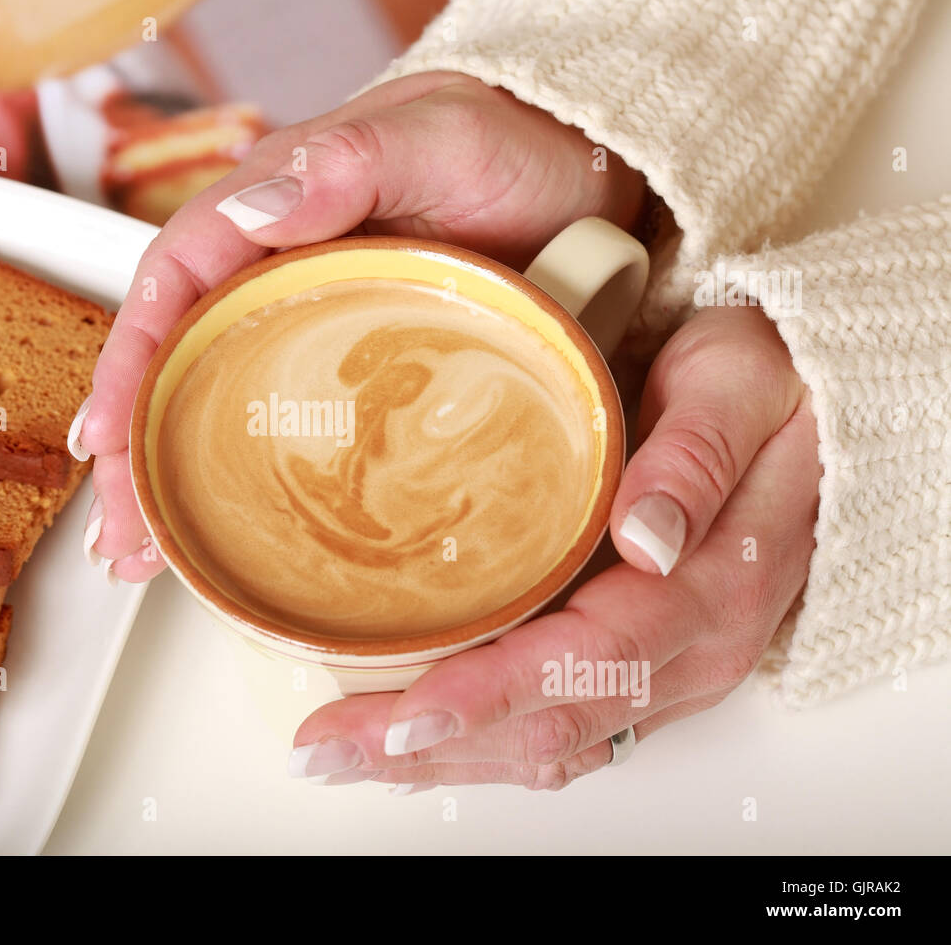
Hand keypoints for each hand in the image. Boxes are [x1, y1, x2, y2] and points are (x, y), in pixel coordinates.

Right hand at [71, 70, 645, 579]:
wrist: (578, 176)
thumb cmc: (508, 146)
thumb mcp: (440, 140)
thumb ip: (354, 163)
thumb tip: (256, 209)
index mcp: (275, 204)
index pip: (173, 281)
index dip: (130, 360)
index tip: (108, 435)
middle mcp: (274, 268)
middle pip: (174, 359)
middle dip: (133, 449)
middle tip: (123, 534)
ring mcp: (309, 322)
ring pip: (214, 400)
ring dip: (170, 479)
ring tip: (147, 557)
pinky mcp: (351, 366)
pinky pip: (282, 422)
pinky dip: (242, 479)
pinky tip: (225, 534)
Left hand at [288, 305, 820, 789]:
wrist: (817, 413)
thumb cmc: (771, 388)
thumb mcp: (738, 382)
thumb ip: (693, 456)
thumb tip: (648, 535)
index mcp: (708, 590)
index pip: (585, 663)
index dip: (486, 696)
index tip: (401, 717)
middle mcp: (689, 653)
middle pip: (548, 727)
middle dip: (428, 747)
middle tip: (325, 749)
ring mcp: (667, 671)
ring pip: (547, 745)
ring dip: (442, 759)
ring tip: (341, 756)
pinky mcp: (644, 666)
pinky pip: (561, 727)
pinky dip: (481, 744)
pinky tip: (417, 741)